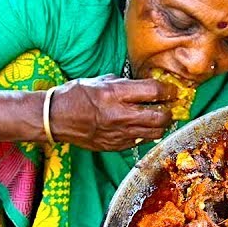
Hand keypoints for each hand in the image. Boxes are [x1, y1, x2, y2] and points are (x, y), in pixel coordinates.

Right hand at [49, 75, 175, 151]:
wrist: (54, 118)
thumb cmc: (75, 95)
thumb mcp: (100, 81)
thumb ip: (125, 84)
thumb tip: (145, 84)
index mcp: (115, 94)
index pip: (154, 91)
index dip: (168, 90)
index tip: (172, 91)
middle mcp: (119, 115)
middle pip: (160, 117)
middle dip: (169, 112)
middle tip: (169, 107)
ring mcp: (118, 133)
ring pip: (154, 133)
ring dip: (160, 125)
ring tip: (158, 118)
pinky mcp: (115, 145)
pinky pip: (139, 141)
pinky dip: (144, 134)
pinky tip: (140, 127)